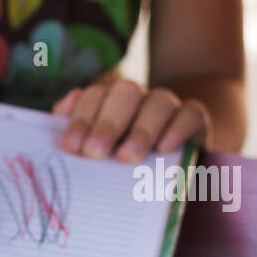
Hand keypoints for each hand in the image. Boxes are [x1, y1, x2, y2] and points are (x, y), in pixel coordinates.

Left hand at [51, 78, 211, 160]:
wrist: (172, 162)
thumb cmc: (120, 158)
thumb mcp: (96, 148)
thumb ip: (76, 131)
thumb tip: (61, 113)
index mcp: (109, 99)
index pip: (94, 97)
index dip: (80, 120)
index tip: (71, 148)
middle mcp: (138, 97)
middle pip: (124, 94)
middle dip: (106, 124)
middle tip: (94, 153)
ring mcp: (168, 105)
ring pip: (157, 102)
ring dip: (141, 130)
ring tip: (126, 157)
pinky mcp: (194, 118)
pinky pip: (189, 114)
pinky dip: (177, 129)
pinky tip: (164, 149)